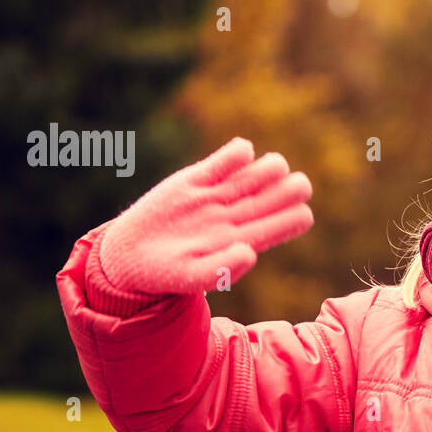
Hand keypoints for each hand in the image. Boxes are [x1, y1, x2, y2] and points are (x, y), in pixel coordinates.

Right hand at [97, 137, 313, 294]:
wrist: (130, 255)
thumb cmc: (166, 273)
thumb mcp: (192, 277)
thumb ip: (223, 268)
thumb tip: (250, 252)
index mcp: (243, 240)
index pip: (283, 226)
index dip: (296, 218)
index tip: (301, 213)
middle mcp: (235, 216)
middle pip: (276, 196)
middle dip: (291, 189)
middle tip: (298, 185)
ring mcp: (217, 195)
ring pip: (257, 175)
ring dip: (270, 168)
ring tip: (272, 168)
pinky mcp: (196, 178)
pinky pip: (226, 159)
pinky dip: (237, 154)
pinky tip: (240, 156)